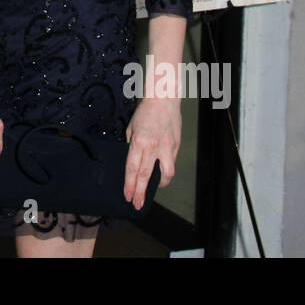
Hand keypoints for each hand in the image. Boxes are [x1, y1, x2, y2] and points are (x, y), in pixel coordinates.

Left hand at [124, 96, 179, 210]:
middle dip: (141, 192)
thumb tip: (133, 160)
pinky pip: (171, 163)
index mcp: (139, 142)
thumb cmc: (144, 112)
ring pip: (166, 173)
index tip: (128, 196)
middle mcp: (153, 147)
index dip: (130, 185)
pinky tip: (163, 174)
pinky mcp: (176, 146)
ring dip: (160, 184)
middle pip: (146, 175)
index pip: (133, 168)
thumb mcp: (131, 128)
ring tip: (154, 189)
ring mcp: (167, 147)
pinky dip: (167, 171)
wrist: (164, 100)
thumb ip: (132, 145)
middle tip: (137, 205)